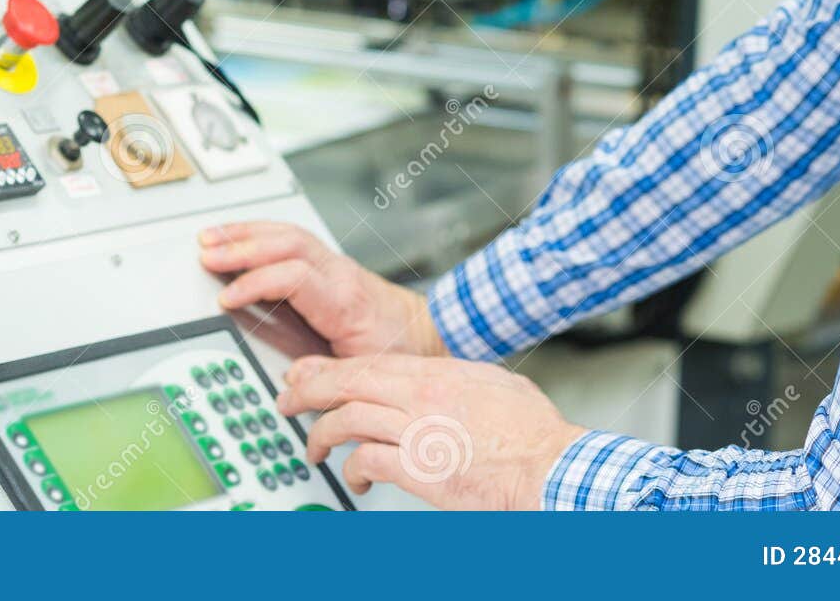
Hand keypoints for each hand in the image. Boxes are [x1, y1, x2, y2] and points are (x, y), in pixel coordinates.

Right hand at [199, 221, 445, 358]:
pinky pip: (289, 237)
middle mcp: (338, 273)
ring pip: (287, 234)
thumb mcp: (366, 370)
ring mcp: (334, 263)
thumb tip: (291, 378)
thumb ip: (327, 373)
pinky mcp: (328, 262)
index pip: (293, 276)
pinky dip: (259, 234)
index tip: (227, 298)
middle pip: (286, 244)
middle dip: (242, 246)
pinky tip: (239, 237)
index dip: (256, 283)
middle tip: (206, 254)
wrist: (424, 331)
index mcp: (344, 300)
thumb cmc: (398, 349)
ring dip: (246, 233)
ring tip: (210, 238)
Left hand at [278, 353, 587, 509]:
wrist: (551, 468)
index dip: (330, 367)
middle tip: (288, 399)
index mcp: (437, 373)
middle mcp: (421, 395)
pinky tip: (353, 477)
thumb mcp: (495, 385)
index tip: (307, 372)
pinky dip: (353, 469)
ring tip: (314, 447)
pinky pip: (368, 461)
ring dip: (323, 434)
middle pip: (347, 381)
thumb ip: (460, 378)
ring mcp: (418, 430)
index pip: (368, 361)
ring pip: (348, 418)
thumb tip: (446, 378)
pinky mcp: (420, 469)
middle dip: (309, 389)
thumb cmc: (533, 434)